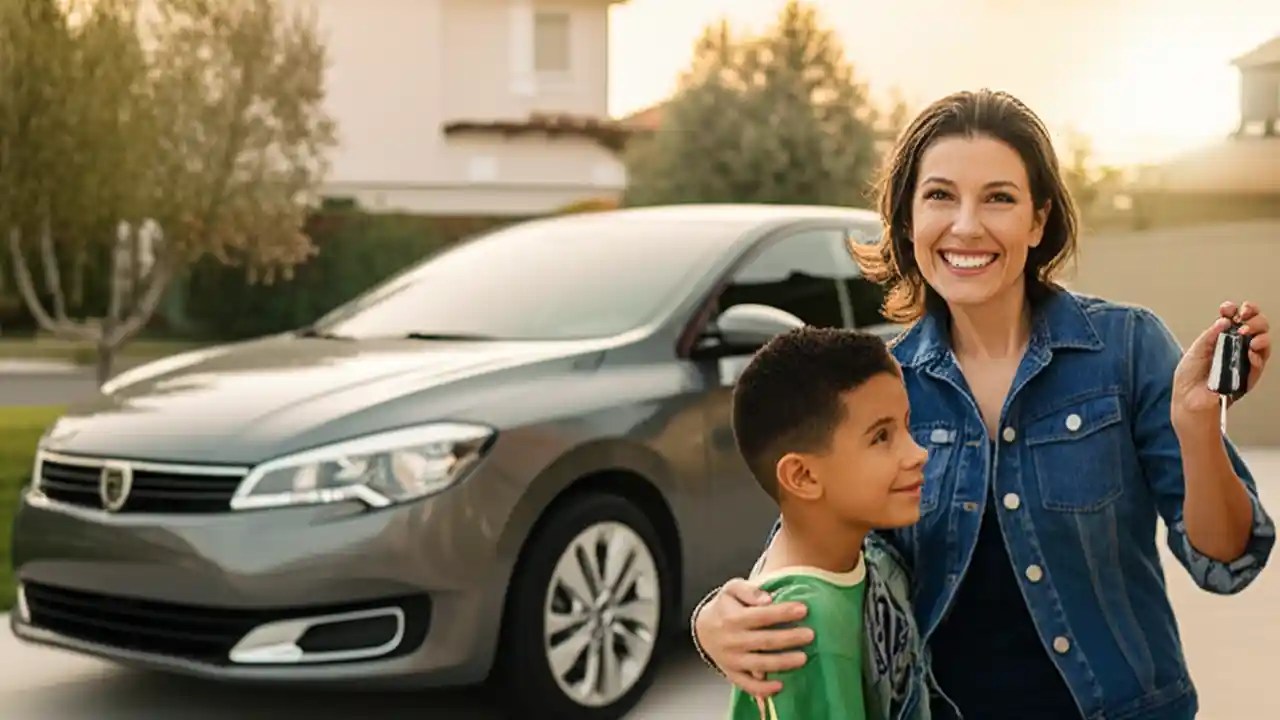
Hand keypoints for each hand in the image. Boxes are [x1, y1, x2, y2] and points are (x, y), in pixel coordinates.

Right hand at [693, 578, 813, 695]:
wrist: (703, 630)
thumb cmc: (724, 607)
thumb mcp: (731, 590)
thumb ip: (749, 590)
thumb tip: (768, 599)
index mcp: (732, 618)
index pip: (762, 615)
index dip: (783, 612)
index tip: (803, 609)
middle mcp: (732, 640)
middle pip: (765, 641)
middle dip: (789, 638)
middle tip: (810, 634)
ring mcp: (732, 660)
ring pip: (760, 664)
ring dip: (783, 662)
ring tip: (803, 658)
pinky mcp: (733, 674)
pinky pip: (748, 685)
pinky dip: (763, 689)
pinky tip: (780, 685)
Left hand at [1172, 301, 1270, 428]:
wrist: (1189, 399)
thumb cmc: (1190, 375)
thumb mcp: (1195, 351)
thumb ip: (1209, 336)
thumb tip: (1224, 320)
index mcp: (1221, 336)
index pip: (1234, 317)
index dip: (1234, 309)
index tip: (1227, 308)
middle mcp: (1236, 345)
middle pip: (1255, 324)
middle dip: (1253, 317)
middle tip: (1243, 318)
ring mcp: (1244, 359)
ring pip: (1263, 340)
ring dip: (1259, 334)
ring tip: (1247, 335)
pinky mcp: (1249, 374)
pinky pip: (1260, 362)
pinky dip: (1257, 355)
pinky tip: (1250, 352)